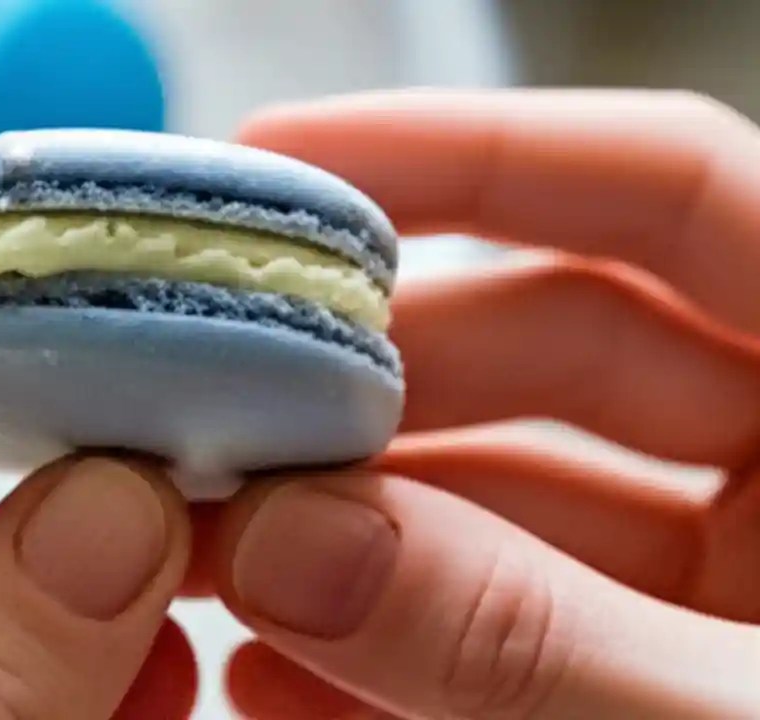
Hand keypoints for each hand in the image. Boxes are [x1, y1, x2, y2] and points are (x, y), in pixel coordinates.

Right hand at [213, 89, 759, 718]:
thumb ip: (534, 640)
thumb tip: (301, 550)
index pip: (668, 190)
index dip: (470, 152)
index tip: (281, 170)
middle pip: (544, 347)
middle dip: (363, 383)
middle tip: (213, 414)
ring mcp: (725, 592)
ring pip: (500, 499)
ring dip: (346, 528)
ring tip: (217, 553)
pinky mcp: (651, 684)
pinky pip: (501, 631)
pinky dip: (386, 647)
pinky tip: (274, 670)